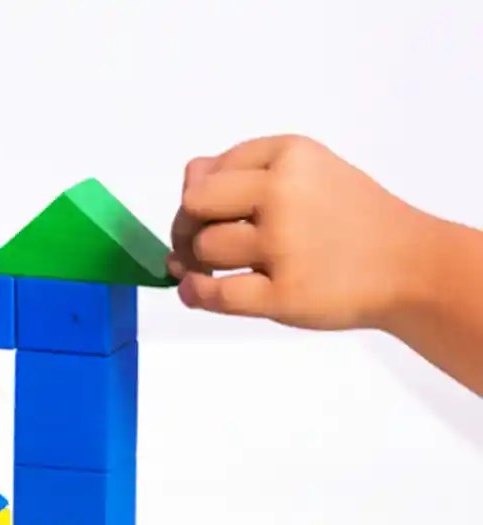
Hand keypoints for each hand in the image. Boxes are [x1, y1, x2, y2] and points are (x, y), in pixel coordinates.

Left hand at [168, 135, 438, 330]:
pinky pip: (215, 294)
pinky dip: (196, 294)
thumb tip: (188, 176)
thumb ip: (247, 170)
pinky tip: (196, 291)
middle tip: (193, 246)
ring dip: (198, 263)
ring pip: (204, 248)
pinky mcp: (285, 294)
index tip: (206, 215)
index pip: (207, 171)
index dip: (196, 196)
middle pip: (195, 205)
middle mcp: (286, 193)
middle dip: (186, 227)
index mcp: (291, 155)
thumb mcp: (307, 172)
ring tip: (213, 270)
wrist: (412, 267)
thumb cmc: (352, 220)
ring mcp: (285, 245)